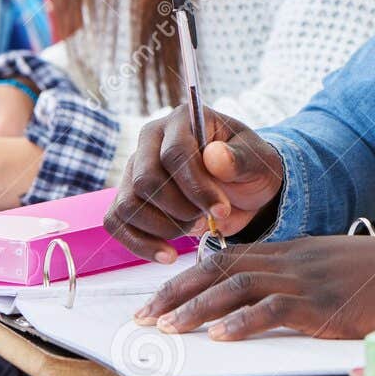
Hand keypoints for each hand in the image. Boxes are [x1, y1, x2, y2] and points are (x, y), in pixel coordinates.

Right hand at [104, 103, 284, 262]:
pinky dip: (140, 244)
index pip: (175, 153)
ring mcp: (133, 169)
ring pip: (129, 204)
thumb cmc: (248, 168)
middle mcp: (150, 140)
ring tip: (194, 226)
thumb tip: (215, 157)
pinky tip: (168, 255)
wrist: (242, 188)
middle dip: (180, 209)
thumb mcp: (258, 162)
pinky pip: (116, 223)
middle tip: (206, 217)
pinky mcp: (126, 197)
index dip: (197, 186)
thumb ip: (240, 160)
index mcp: (182, 120)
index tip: (221, 210)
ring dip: (164, 226)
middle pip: (146, 180)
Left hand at [132, 234, 374, 340]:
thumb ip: (302, 281)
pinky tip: (223, 335)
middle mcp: (296, 260)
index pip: (229, 257)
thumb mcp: (336, 271)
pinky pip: (276, 310)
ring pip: (240, 286)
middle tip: (148, 314)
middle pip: (223, 267)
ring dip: (199, 308)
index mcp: (296, 251)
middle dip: (179, 291)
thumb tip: (266, 305)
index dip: (190, 276)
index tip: (160, 295)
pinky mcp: (327, 304)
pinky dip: (244, 322)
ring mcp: (310, 280)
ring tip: (170, 327)